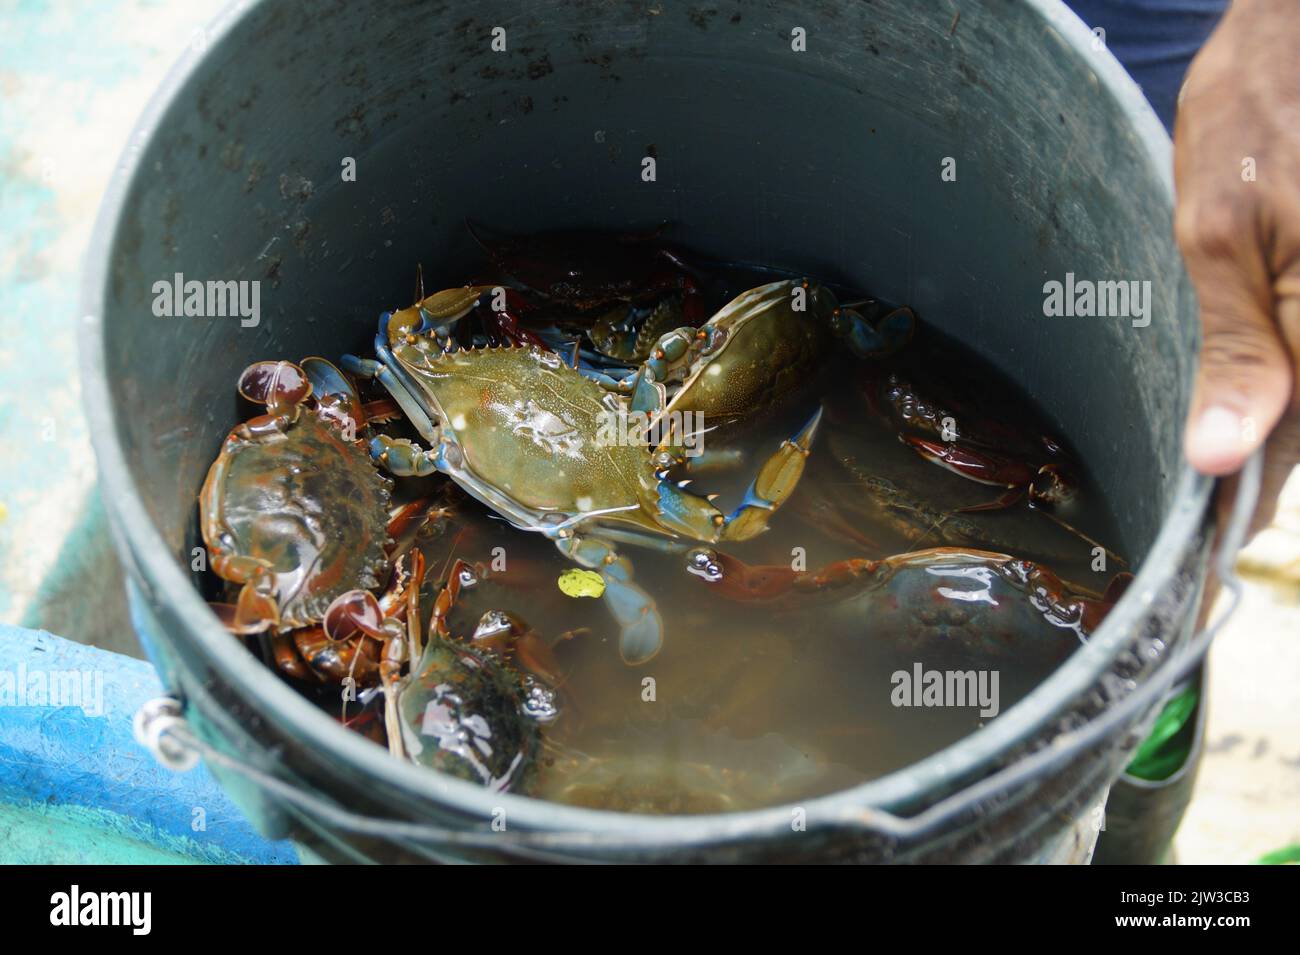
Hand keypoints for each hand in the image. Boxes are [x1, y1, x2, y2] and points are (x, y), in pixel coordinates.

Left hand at [1174, 0, 1299, 535]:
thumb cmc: (1260, 118)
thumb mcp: (1222, 231)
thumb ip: (1238, 348)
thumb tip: (1224, 457)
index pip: (1292, 460)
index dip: (1246, 516)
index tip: (1198, 583)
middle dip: (1261, 475)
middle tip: (1199, 524)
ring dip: (1273, 435)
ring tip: (1220, 470)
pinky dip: (1284, 387)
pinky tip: (1255, 398)